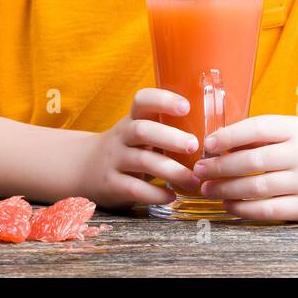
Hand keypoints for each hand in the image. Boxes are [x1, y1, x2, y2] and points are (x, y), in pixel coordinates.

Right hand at [75, 88, 202, 209]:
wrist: (83, 168)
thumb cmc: (126, 148)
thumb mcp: (138, 132)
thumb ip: (164, 129)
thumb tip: (214, 132)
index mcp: (132, 119)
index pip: (142, 100)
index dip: (163, 100)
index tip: (185, 106)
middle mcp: (121, 136)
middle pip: (142, 130)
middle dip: (170, 137)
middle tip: (195, 145)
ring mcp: (114, 160)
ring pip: (141, 161)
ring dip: (170, 170)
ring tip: (193, 180)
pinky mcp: (111, 184)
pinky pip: (134, 188)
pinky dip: (155, 193)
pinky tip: (172, 196)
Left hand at [191, 115, 297, 221]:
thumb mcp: (286, 132)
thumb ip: (255, 136)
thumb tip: (214, 146)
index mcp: (296, 128)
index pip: (258, 128)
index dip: (229, 136)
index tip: (207, 145)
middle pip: (254, 160)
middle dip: (220, 166)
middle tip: (198, 171)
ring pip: (258, 187)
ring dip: (226, 189)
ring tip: (207, 188)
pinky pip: (269, 210)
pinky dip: (244, 209)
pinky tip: (228, 204)